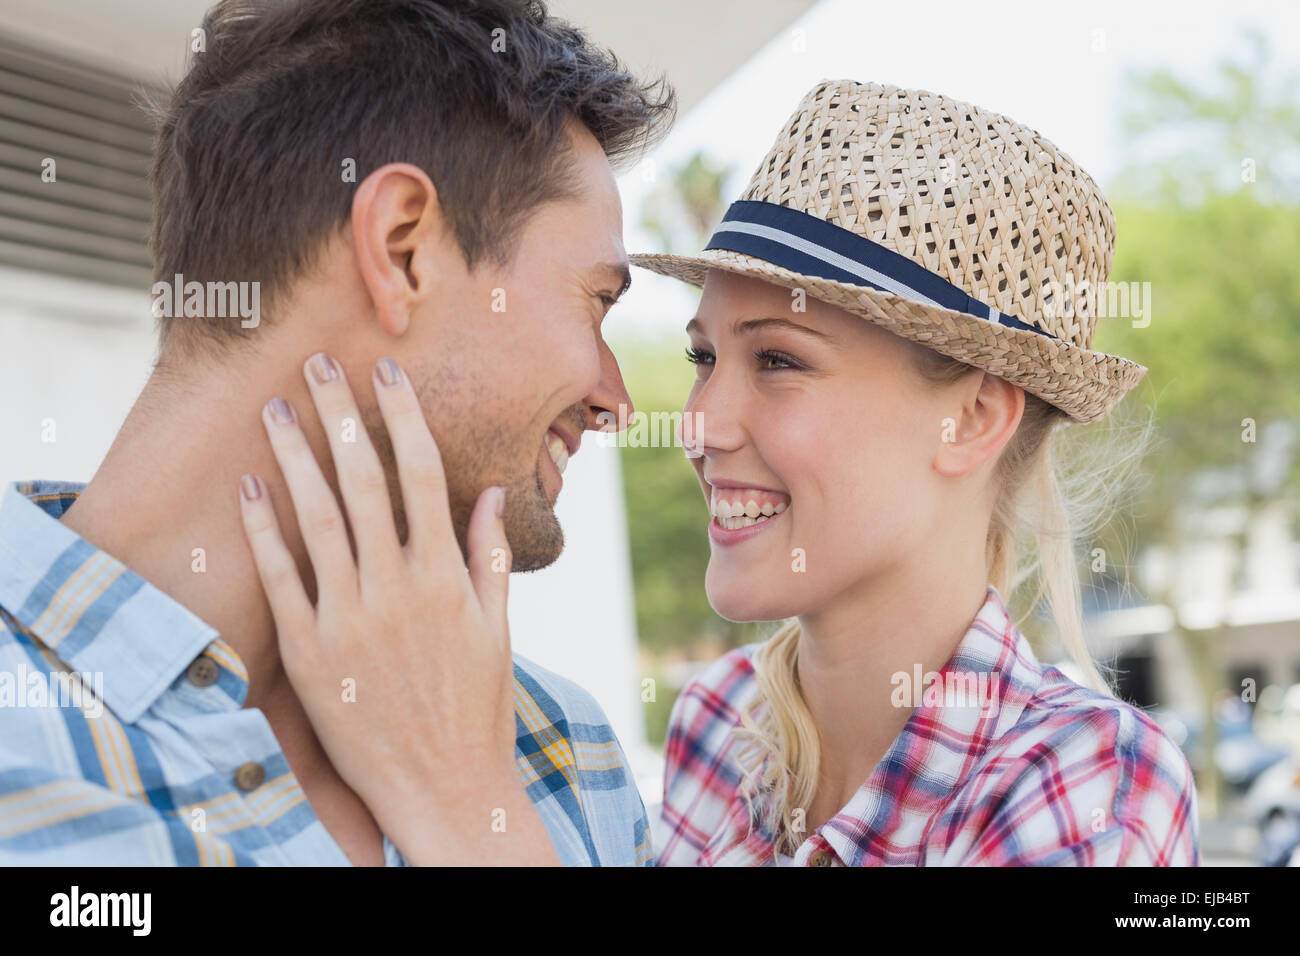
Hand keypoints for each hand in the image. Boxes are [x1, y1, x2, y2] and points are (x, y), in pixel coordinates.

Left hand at [237, 352, 557, 864]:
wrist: (445, 786)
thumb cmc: (477, 706)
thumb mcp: (497, 628)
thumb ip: (490, 556)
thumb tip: (491, 494)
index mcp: (446, 575)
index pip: (422, 475)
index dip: (402, 418)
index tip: (385, 375)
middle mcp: (397, 586)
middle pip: (362, 481)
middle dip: (339, 415)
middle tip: (315, 365)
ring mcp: (350, 618)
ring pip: (316, 518)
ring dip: (293, 456)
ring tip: (274, 409)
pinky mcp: (311, 652)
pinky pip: (282, 580)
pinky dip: (263, 531)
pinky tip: (250, 489)